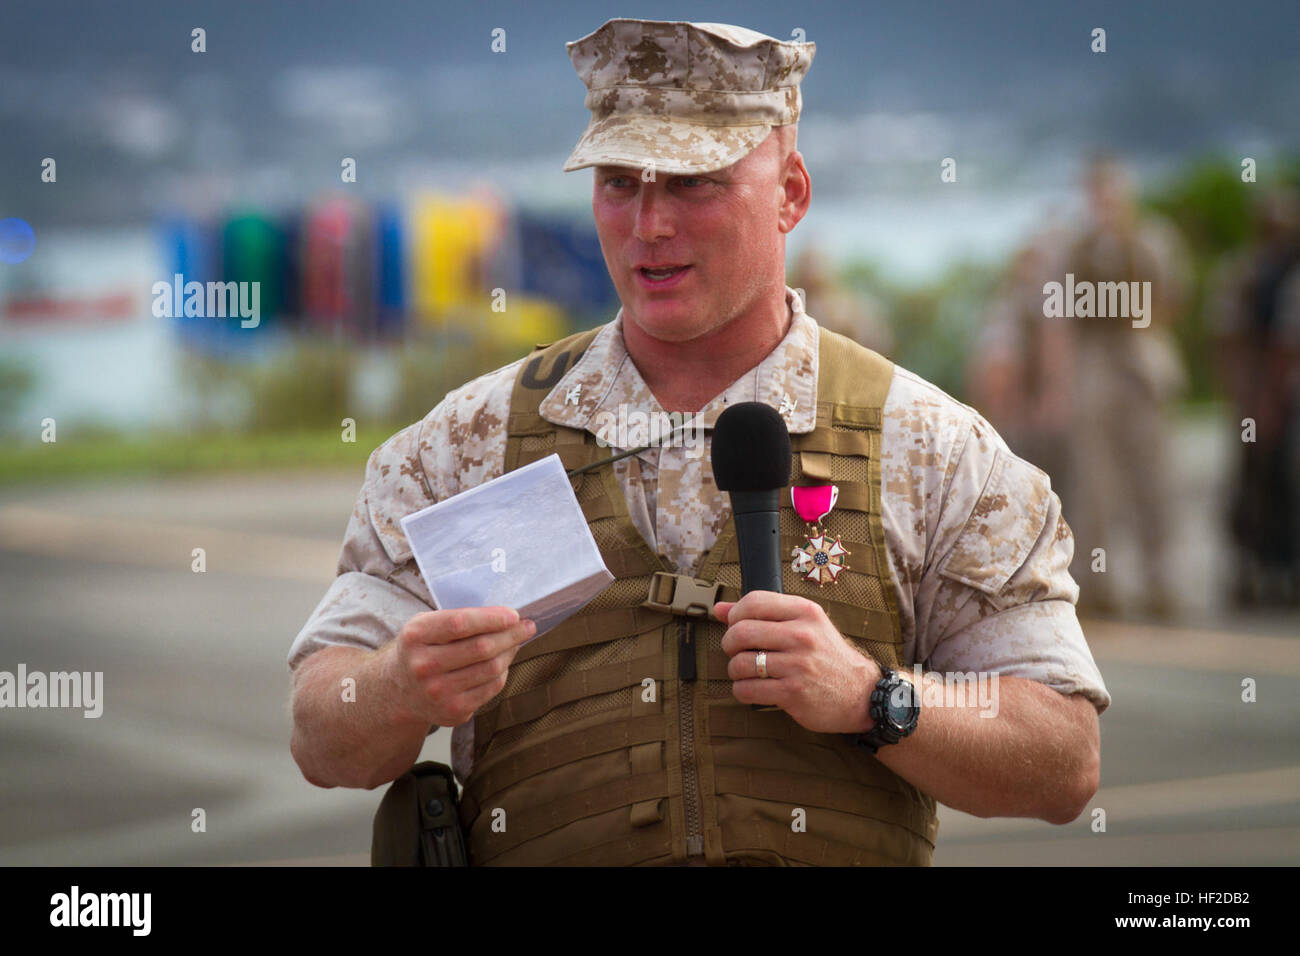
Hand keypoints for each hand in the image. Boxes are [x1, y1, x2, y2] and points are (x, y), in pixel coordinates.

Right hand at [382, 607, 535, 728]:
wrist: (399, 691)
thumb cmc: (422, 649)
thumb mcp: (426, 625)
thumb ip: (460, 619)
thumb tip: (507, 618)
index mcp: (416, 636)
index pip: (460, 624)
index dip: (491, 618)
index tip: (514, 615)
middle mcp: (423, 666)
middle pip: (481, 648)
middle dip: (511, 635)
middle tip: (527, 626)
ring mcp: (438, 693)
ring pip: (491, 669)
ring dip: (510, 652)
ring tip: (516, 642)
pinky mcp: (452, 712)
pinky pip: (491, 688)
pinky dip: (503, 672)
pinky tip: (502, 662)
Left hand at [715, 592, 879, 734]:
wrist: (860, 693)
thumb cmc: (826, 656)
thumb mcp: (804, 625)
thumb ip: (763, 614)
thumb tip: (719, 608)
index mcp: (805, 612)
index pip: (754, 602)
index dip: (735, 614)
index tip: (735, 625)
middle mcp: (802, 635)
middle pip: (741, 632)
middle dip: (729, 643)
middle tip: (736, 651)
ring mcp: (798, 665)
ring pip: (740, 663)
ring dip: (735, 670)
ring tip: (746, 672)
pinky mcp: (793, 692)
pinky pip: (747, 689)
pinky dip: (742, 690)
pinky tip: (753, 688)